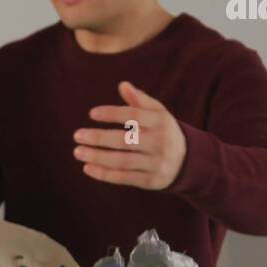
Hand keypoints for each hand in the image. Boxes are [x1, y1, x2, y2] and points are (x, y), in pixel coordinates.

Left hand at [72, 81, 186, 189]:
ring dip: (97, 157)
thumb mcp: (158, 113)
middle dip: (99, 138)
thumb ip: (140, 100)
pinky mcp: (151, 181)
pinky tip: (87, 168)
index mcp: (161, 122)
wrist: (189, 161)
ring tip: (78, 152)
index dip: (112, 113)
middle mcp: (159, 143)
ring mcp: (156, 163)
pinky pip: (124, 178)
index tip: (92, 113)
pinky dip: (104, 174)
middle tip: (77, 135)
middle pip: (125, 140)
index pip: (134, 115)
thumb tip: (122, 85)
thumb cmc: (164, 132)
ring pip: (122, 161)